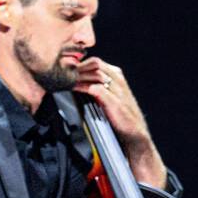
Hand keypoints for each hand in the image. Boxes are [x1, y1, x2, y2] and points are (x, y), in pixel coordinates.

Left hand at [73, 57, 166, 188]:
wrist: (135, 135)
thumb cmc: (120, 118)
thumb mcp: (110, 98)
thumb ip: (98, 88)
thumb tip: (78, 83)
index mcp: (117, 77)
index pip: (96, 62)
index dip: (80, 64)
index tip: (66, 70)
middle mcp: (118, 80)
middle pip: (95, 63)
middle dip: (78, 67)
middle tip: (62, 73)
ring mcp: (117, 90)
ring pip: (95, 72)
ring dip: (79, 74)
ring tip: (64, 78)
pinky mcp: (114, 101)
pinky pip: (95, 88)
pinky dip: (82, 86)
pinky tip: (72, 88)